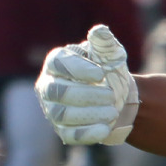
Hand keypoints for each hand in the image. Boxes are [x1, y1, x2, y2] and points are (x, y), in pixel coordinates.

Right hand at [38, 25, 138, 144]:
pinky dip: (87, 134)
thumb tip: (100, 31)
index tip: (101, 74)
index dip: (79, 70)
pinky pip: (70, 135)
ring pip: (62, 115)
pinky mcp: (62, 130)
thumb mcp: (109, 54)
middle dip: (86, 94)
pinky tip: (105, 130)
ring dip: (89, 114)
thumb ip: (104, 42)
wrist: (117, 97)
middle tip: (111, 95)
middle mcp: (48, 86)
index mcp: (56, 62)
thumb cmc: (108, 71)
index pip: (59, 64)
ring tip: (113, 112)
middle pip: (58, 92)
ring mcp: (52, 110)